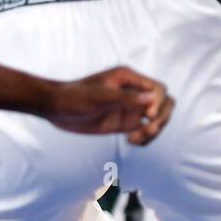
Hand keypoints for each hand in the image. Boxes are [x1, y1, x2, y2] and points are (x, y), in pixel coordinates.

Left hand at [44, 66, 173, 144]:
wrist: (56, 108)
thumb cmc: (74, 96)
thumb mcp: (99, 97)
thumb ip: (126, 98)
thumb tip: (153, 98)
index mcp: (128, 79)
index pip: (158, 89)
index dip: (159, 103)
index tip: (147, 117)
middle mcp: (133, 92)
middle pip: (164, 103)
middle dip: (161, 118)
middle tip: (148, 130)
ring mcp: (130, 108)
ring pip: (157, 118)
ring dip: (154, 131)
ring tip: (135, 140)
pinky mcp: (125, 123)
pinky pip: (145, 130)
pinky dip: (145, 139)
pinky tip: (131, 142)